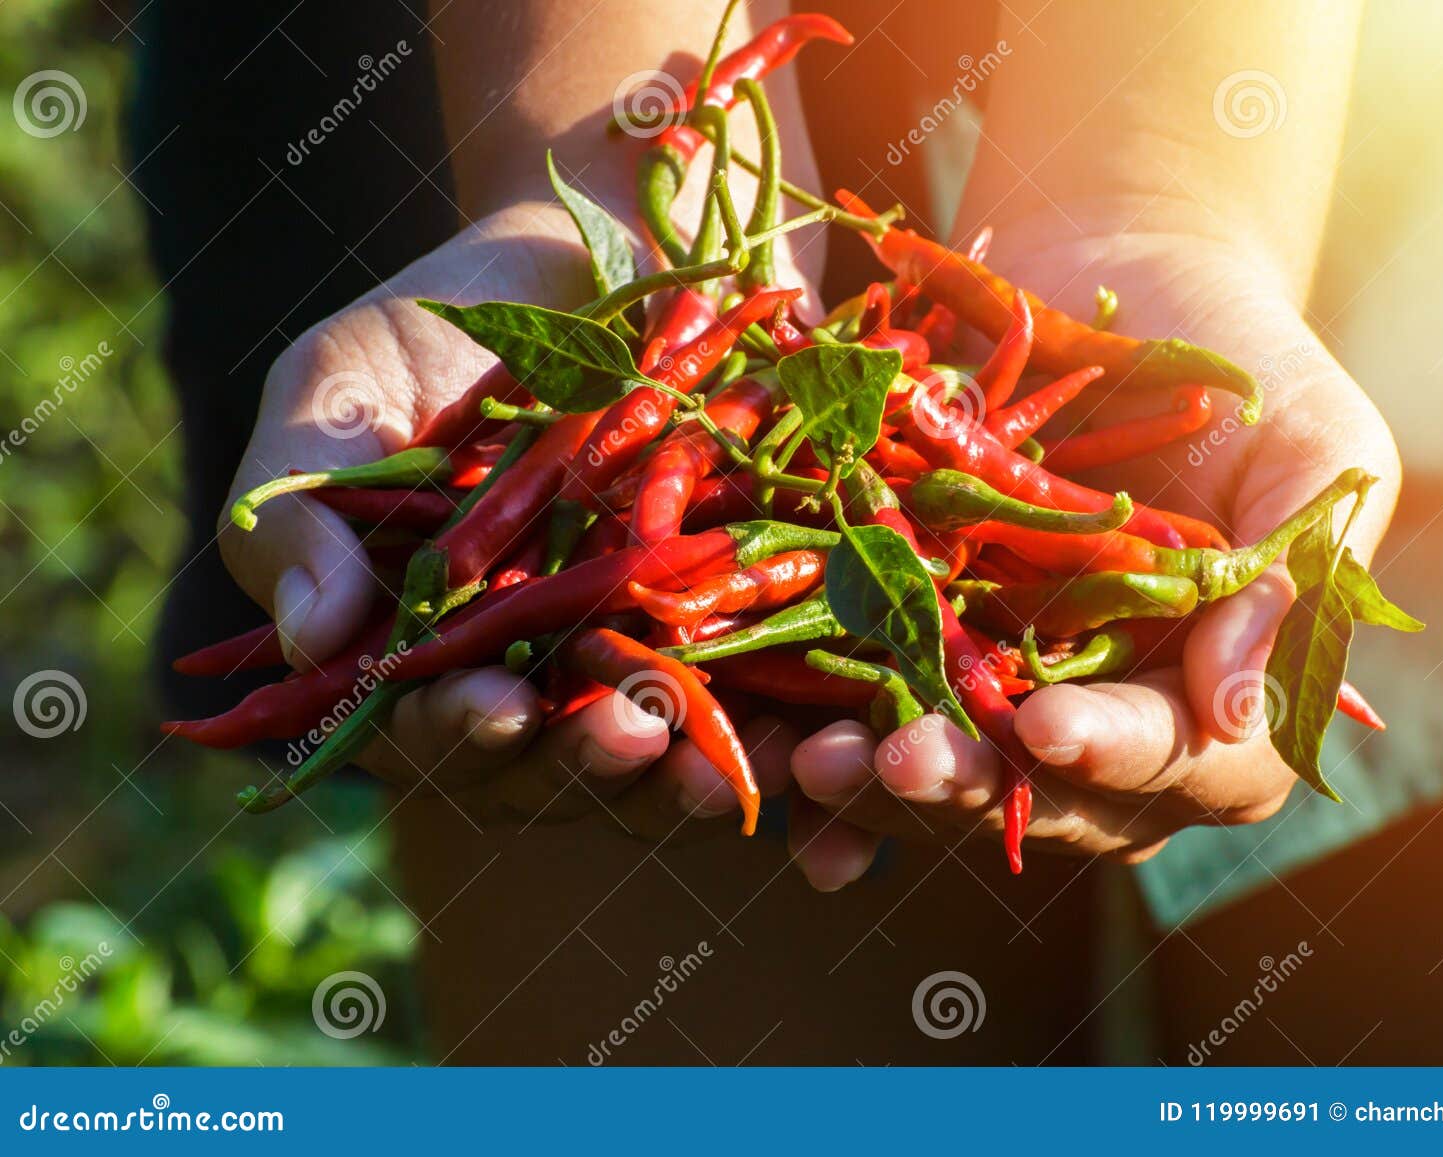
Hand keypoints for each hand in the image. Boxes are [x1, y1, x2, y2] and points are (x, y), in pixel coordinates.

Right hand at [219, 194, 818, 828]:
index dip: (457, 733)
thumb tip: (312, 641)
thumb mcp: (342, 386)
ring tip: (711, 767)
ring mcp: (640, 644)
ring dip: (684, 769)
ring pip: (657, 747)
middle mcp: (536, 664)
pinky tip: (805, 738)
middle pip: (553, 760)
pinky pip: (759, 692)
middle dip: (585, 763)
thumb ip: (295, 510)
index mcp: (428, 638)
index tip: (492, 711)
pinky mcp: (733, 613)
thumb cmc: (451, 313)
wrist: (608, 237)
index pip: (429, 724)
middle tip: (625, 738)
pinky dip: (778, 723)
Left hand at [786, 230, 1400, 888]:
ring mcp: (996, 675)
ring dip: (873, 785)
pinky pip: (859, 705)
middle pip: (1044, 788)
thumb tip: (1237, 718)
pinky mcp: (906, 631)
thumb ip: (1288, 580)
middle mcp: (1099, 706)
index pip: (1181, 758)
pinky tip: (766, 762)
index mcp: (1209, 686)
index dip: (1116, 753)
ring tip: (813, 765)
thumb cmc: (1236, 358)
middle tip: (901, 762)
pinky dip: (812, 743)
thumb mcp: (1307, 449)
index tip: (1047, 727)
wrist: (1112, 271)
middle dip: (970, 781)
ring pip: (942, 763)